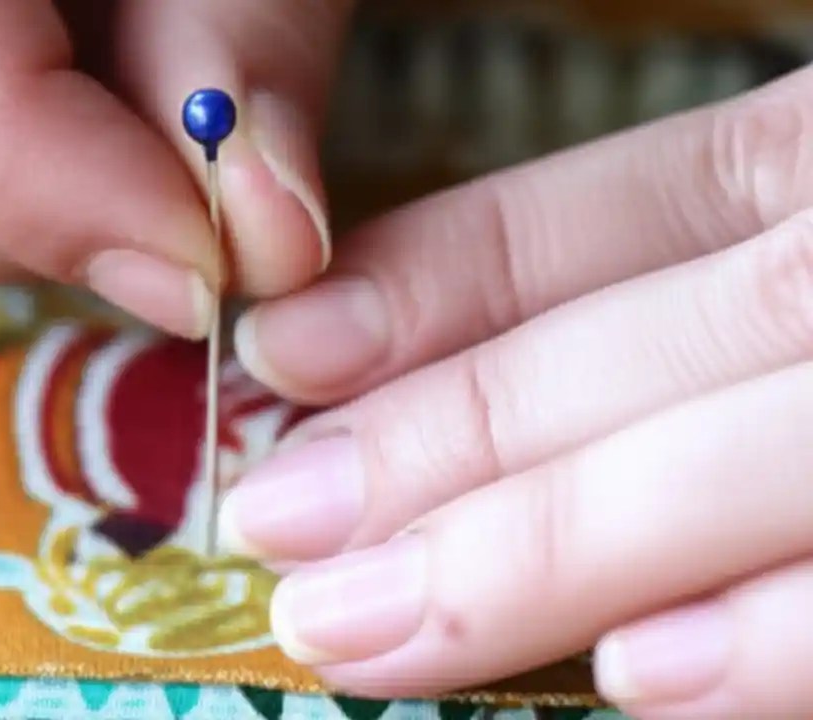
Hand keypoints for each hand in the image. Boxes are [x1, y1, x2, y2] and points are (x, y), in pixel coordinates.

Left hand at [221, 62, 812, 716]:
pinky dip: (771, 640)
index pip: (648, 203)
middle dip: (450, 435)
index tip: (279, 348)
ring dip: (538, 550)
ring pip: (747, 457)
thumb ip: (629, 266)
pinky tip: (630, 679)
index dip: (451, 279)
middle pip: (662, 340)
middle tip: (272, 517)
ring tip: (350, 622)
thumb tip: (344, 335)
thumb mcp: (806, 237)